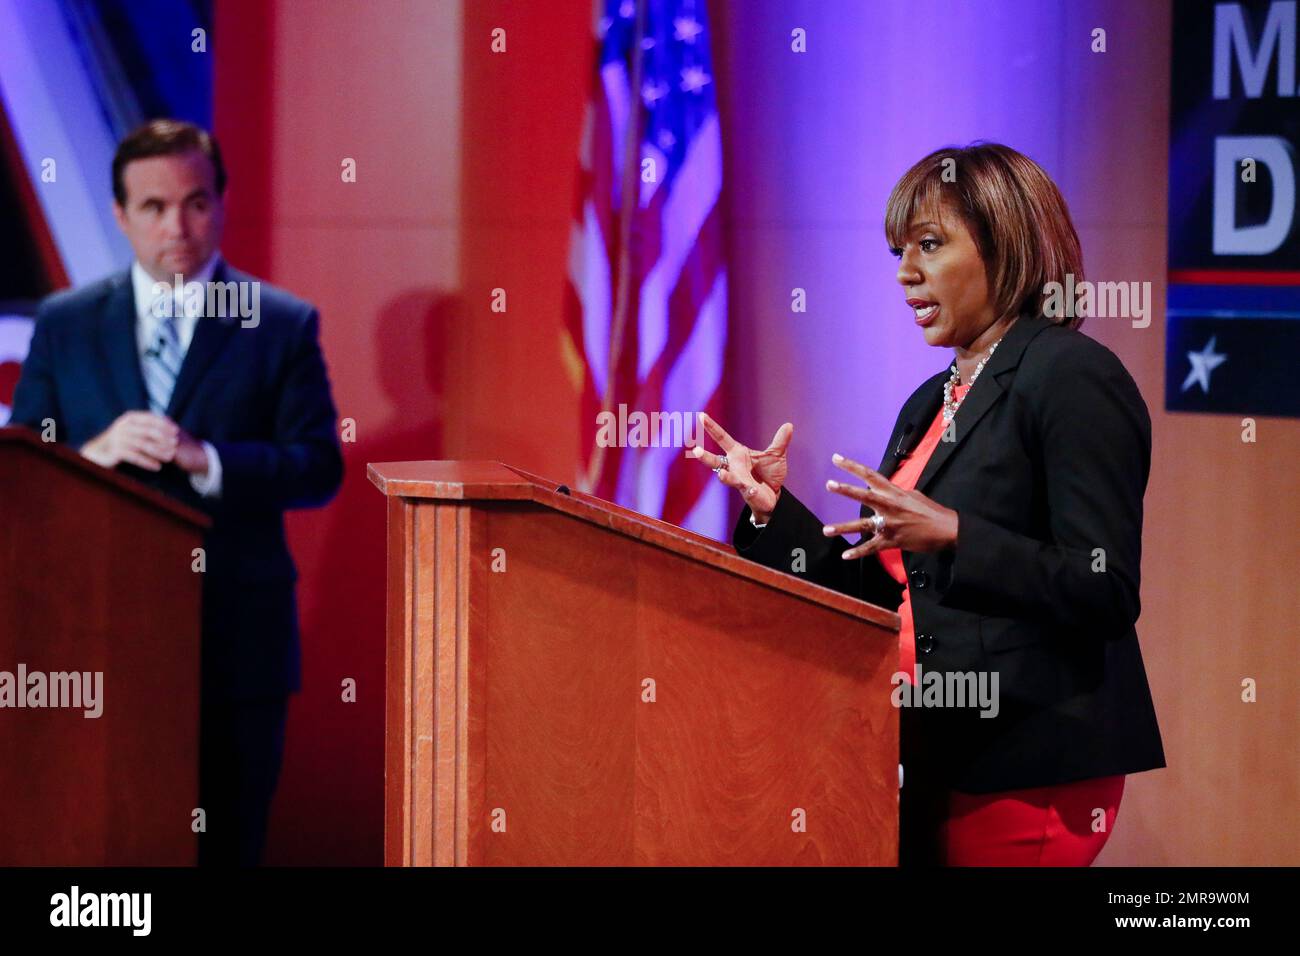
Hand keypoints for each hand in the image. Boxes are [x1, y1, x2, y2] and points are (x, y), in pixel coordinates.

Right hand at [80, 411, 207, 474]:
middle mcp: (123, 426)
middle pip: (148, 431)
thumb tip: (170, 421)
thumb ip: (147, 425)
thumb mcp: (133, 429)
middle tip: (176, 445)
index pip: (150, 418)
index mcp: (130, 418)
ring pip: (143, 445)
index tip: (177, 431)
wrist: (98, 451)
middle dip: (164, 438)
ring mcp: (118, 438)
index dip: (164, 424)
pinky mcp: (116, 451)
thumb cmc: (122, 440)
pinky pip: (135, 457)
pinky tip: (157, 467)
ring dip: (158, 451)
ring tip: (170, 458)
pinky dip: (147, 462)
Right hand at [689, 412, 792, 520]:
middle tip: (695, 451)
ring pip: (728, 478)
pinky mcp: (749, 493)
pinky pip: (748, 491)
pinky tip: (753, 489)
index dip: (712, 427)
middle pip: (715, 461)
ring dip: (725, 477)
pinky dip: (751, 490)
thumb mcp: (776, 455)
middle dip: (705, 457)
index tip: (701, 415)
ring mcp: (739, 480)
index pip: (722, 438)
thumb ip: (780, 441)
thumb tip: (789, 425)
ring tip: (721, 474)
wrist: (773, 497)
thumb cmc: (769, 474)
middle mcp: (734, 467)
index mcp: (738, 454)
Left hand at [823, 453, 958, 557]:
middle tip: (829, 484)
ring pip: (863, 526)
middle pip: (865, 496)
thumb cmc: (930, 511)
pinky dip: (858, 552)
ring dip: (843, 528)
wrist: (946, 529)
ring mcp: (890, 524)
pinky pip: (872, 548)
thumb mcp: (912, 494)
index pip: (870, 476)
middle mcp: (889, 506)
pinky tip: (845, 555)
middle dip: (846, 490)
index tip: (836, 459)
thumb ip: (894, 493)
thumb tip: (881, 491)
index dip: (852, 467)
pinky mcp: (892, 541)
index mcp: (894, 492)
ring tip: (826, 529)